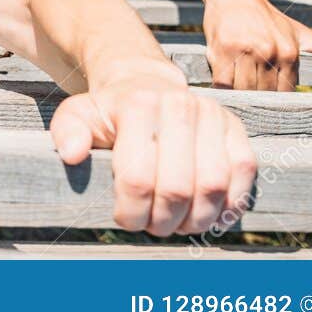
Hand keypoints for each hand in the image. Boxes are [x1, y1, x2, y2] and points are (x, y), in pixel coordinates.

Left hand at [50, 64, 256, 235]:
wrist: (146, 85)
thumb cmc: (110, 111)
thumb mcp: (78, 115)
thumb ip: (67, 131)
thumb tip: (72, 154)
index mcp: (137, 105)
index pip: (136, 177)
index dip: (131, 211)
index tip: (125, 219)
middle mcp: (179, 106)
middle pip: (176, 188)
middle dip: (162, 220)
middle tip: (153, 226)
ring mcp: (212, 115)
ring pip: (212, 186)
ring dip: (196, 219)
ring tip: (179, 224)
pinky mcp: (236, 128)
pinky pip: (243, 174)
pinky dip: (229, 204)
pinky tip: (209, 216)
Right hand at [203, 0, 311, 90]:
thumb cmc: (266, 17)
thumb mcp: (298, 31)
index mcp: (289, 52)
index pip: (284, 92)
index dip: (275, 100)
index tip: (269, 103)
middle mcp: (269, 52)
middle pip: (262, 93)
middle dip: (255, 98)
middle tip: (249, 94)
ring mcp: (244, 51)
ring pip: (242, 90)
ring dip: (238, 93)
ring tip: (236, 87)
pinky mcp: (222, 49)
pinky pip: (222, 81)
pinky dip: (222, 86)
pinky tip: (223, 80)